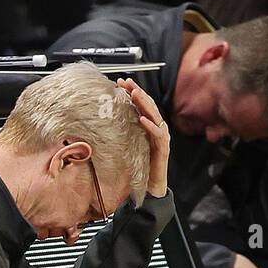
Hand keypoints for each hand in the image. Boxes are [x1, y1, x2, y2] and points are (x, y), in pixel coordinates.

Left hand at [116, 77, 169, 195]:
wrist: (151, 185)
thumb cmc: (140, 165)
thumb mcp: (129, 144)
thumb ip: (123, 131)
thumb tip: (105, 120)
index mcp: (148, 126)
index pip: (141, 104)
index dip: (132, 92)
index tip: (121, 82)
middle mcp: (156, 129)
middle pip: (148, 106)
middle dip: (137, 92)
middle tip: (126, 82)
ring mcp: (161, 138)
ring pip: (154, 116)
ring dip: (144, 104)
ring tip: (135, 94)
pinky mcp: (163, 148)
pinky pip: (157, 135)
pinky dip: (150, 126)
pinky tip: (142, 119)